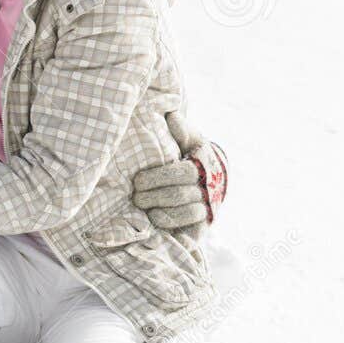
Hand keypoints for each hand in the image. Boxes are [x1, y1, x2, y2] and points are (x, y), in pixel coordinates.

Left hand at [133, 113, 227, 233]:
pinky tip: (154, 218)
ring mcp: (206, 208)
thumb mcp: (188, 142)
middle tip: (135, 196)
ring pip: (185, 212)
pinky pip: (188, 227)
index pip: (183, 172)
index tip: (138, 181)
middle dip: (154, 195)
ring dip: (160, 210)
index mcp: (202, 164)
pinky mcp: (202, 226)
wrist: (207, 184)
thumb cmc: (190, 158)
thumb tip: (172, 115)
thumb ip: (181, 131)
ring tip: (142, 206)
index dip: (159, 178)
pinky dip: (169, 223)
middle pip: (180, 194)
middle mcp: (208, 187)